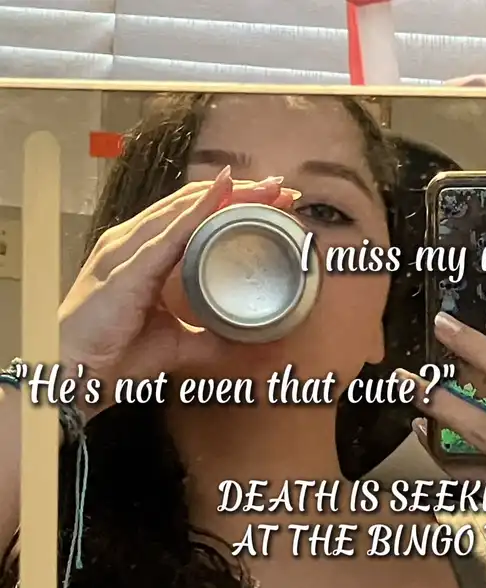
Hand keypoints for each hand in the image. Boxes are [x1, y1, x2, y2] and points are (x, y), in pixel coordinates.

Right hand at [59, 170, 297, 412]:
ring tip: (267, 189)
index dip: (233, 204)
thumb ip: (209, 338)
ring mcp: (126, 250)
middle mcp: (134, 242)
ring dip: (229, 196)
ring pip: (184, 210)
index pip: (193, 216)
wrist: (77, 374)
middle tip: (282, 189)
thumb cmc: (116, 353)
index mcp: (144, 253)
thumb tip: (247, 341)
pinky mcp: (126, 269)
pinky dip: (196, 212)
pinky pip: (167, 234)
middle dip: (240, 194)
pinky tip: (223, 195)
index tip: (273, 202)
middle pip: (193, 205)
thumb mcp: (176, 342)